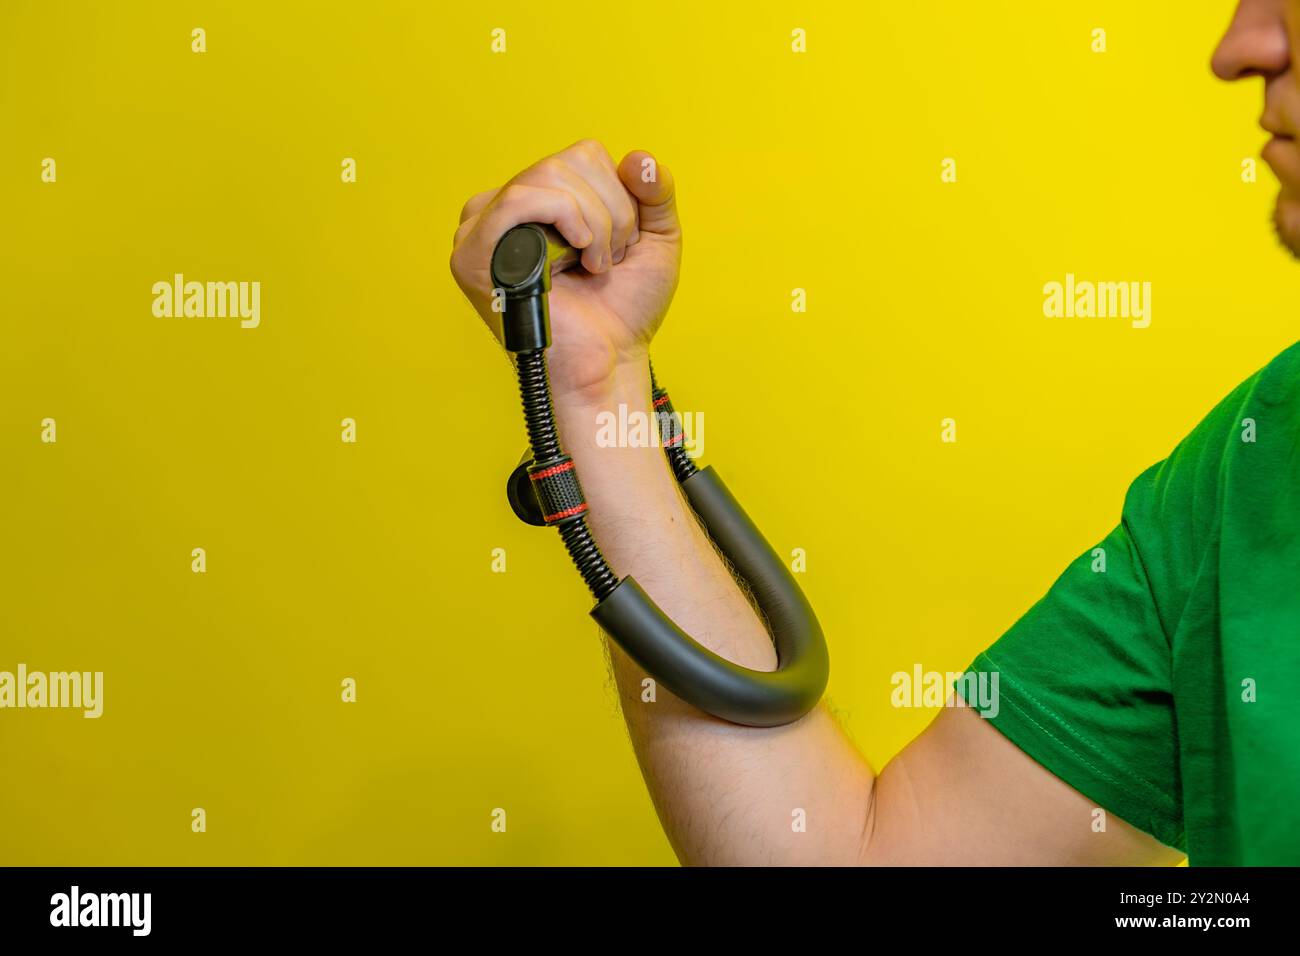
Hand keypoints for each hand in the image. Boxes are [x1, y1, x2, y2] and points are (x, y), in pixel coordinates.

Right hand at [449, 139, 681, 403]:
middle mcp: (504, 211)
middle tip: (607, 261)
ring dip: (593, 224)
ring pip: (548, 176)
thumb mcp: (655, 238)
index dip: (618, 197)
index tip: (618, 248)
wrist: (610, 359)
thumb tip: (639, 157)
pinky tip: (576, 258)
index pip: (582, 156)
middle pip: (567, 161)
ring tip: (593, 266)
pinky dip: (566, 220)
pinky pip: (520, 200)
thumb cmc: (623, 311)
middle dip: (609, 212)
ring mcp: (482, 229)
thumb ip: (655, 191)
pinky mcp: (473, 253)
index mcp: (538, 203)